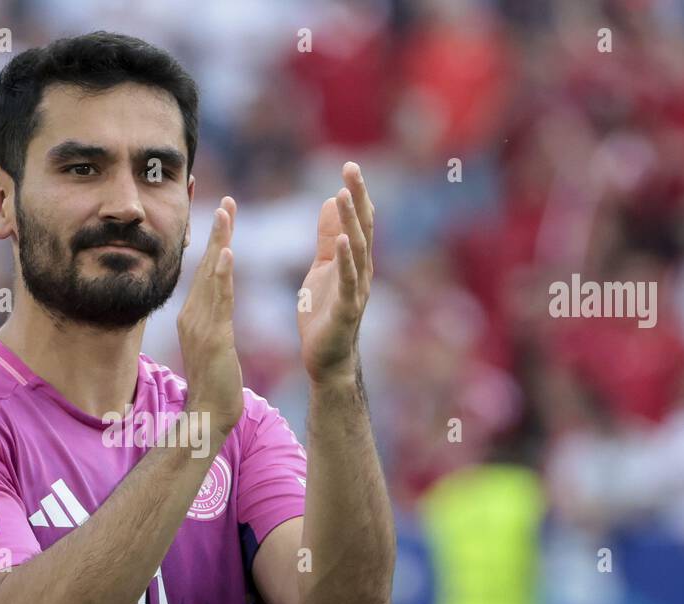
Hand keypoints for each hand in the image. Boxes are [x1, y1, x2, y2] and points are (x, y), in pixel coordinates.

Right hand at [179, 196, 241, 440]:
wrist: (211, 412)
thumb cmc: (216, 382)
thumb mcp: (213, 343)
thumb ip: (213, 319)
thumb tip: (215, 302)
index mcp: (194, 314)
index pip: (205, 271)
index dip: (214, 241)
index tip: (223, 214)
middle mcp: (193, 314)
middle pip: (205, 266)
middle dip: (217, 232)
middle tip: (226, 202)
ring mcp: (201, 325)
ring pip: (211, 276)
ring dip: (219, 243)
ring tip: (226, 215)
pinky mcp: (214, 337)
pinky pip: (219, 300)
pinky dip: (221, 275)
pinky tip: (226, 253)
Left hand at [298, 162, 373, 384]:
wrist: (326, 357)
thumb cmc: (324, 313)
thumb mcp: (322, 267)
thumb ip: (327, 238)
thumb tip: (331, 201)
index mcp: (354, 259)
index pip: (358, 220)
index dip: (355, 193)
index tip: (349, 166)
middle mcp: (361, 270)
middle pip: (362, 227)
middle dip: (357, 197)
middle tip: (350, 167)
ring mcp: (357, 288)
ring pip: (357, 248)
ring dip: (351, 221)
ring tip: (345, 194)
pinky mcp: (347, 307)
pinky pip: (348, 279)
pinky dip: (347, 258)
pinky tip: (343, 239)